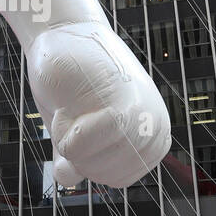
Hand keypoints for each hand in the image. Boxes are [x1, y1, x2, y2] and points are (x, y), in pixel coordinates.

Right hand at [25, 22, 170, 186]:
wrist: (60, 37)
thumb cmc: (70, 83)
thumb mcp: (74, 128)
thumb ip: (76, 158)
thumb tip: (68, 179)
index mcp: (153, 136)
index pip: (118, 178)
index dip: (88, 160)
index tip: (80, 124)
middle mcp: (155, 126)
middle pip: (105, 174)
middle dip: (76, 152)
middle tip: (72, 112)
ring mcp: (141, 115)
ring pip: (93, 163)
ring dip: (66, 140)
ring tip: (71, 105)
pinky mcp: (122, 104)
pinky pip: (85, 146)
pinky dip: (64, 131)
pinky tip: (66, 103)